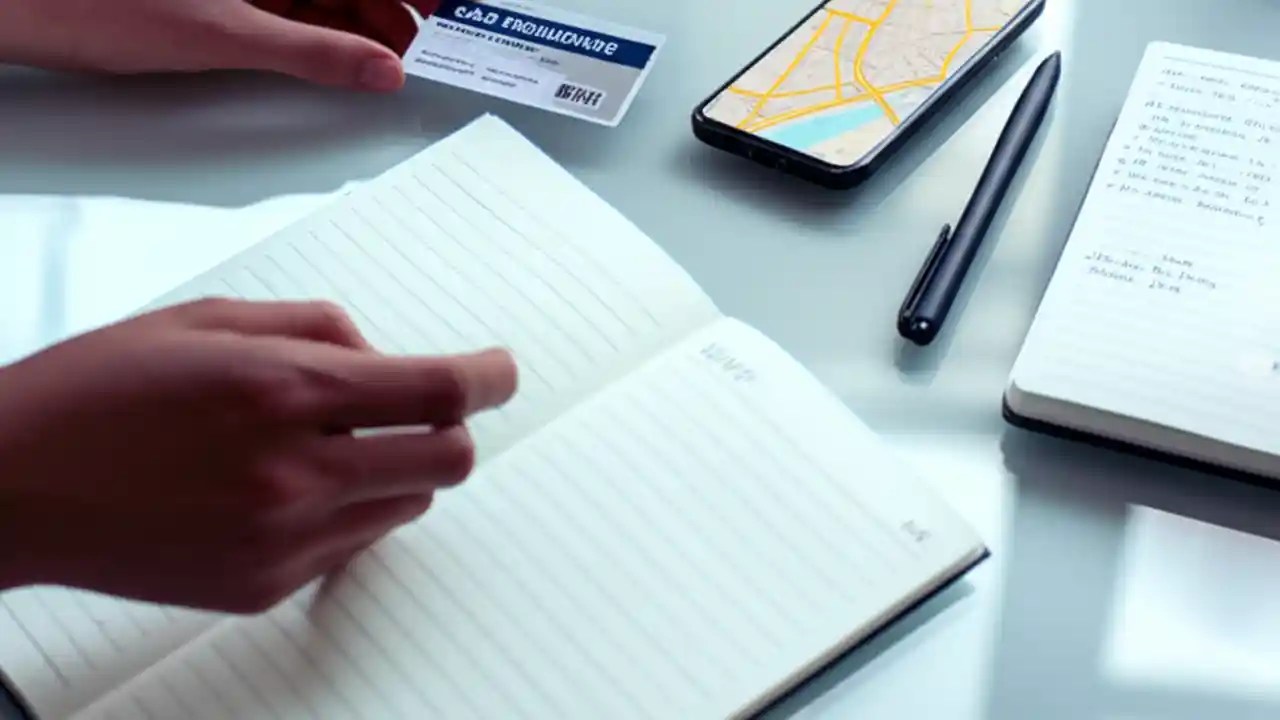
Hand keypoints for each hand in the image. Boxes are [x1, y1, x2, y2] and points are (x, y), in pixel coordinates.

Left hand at [0, 0, 438, 91]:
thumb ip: (316, 54)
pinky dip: (326, 31)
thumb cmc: (102, 3)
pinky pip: (296, 8)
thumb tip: (378, 68)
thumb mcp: (230, 36)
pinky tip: (348, 54)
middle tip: (432, 42)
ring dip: (363, 22)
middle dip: (394, 8)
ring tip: (397, 57)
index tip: (448, 8)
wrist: (29, 13)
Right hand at [0, 298, 516, 612]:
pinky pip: (354, 544)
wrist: (11, 485)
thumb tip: (383, 355)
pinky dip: (348, 509)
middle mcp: (293, 471)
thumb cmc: (98, 392)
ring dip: (396, 468)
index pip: (436, 391)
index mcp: (281, 389)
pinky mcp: (265, 584)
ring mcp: (282, 539)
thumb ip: (316, 327)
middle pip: (449, 460)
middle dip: (451, 427)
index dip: (489, 377)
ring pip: (407, 504)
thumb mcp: (209, 319)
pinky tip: (285, 486)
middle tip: (419, 408)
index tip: (501, 371)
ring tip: (324, 444)